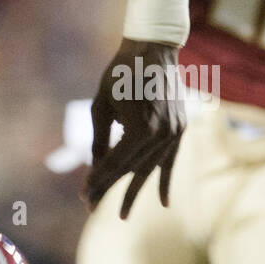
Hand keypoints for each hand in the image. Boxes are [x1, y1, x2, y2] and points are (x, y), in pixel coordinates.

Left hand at [84, 39, 185, 217]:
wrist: (154, 49)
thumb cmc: (120, 73)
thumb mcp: (101, 105)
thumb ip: (100, 139)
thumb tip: (96, 168)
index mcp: (139, 128)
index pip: (113, 163)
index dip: (97, 181)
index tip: (83, 197)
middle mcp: (160, 135)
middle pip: (130, 170)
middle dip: (110, 189)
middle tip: (91, 207)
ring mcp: (174, 133)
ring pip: (150, 169)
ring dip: (135, 191)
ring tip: (122, 214)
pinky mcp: (180, 130)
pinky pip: (171, 161)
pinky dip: (165, 181)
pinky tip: (163, 203)